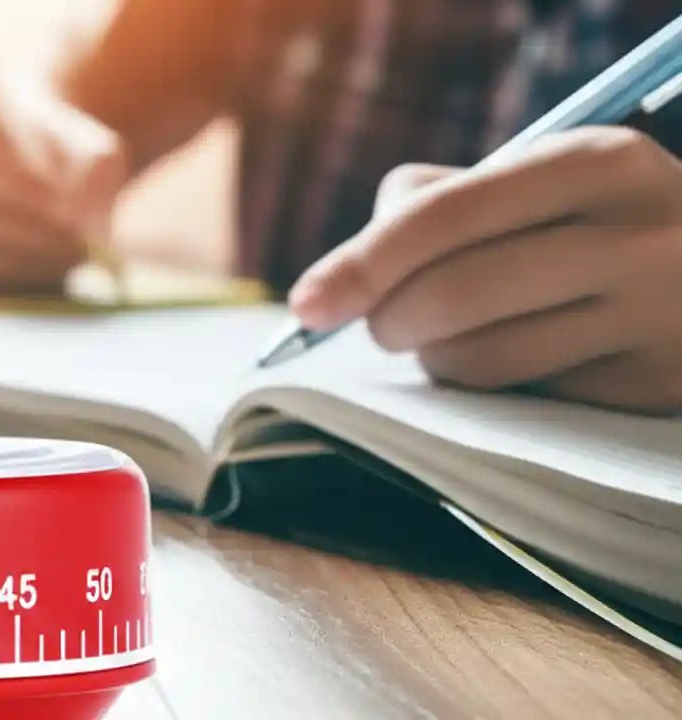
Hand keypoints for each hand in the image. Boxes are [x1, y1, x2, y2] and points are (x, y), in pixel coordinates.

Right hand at [0, 84, 127, 293]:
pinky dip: (1, 280)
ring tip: (68, 255)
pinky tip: (36, 267)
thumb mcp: (78, 137)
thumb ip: (91, 164)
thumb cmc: (47, 148)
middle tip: (77, 245)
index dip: (19, 189)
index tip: (65, 209)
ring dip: (20, 260)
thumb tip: (80, 217)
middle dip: (26, 232)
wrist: (16, 168)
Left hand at [289, 127, 681, 413]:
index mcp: (597, 164)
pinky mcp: (652, 389)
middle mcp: (635, 239)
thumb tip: (348, 270)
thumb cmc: (596, 220)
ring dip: (434, 358)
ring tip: (450, 334)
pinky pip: (523, 400)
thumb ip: (440, 200)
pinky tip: (511, 356)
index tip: (308, 304)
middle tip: (385, 325)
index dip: (363, 263)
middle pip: (453, 297)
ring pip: (480, 360)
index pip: (446, 217)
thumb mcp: (541, 179)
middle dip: (389, 320)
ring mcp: (653, 321)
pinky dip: (489, 385)